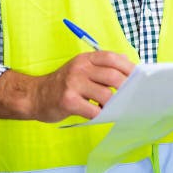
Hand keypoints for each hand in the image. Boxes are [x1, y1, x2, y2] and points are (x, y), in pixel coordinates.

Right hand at [0, 51, 133, 122]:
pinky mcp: (68, 101)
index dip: (128, 67)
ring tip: (112, 107)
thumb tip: (127, 70)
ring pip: (105, 95)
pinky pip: (93, 110)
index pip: (112, 58)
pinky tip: (98, 114)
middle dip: (126, 88)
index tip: (137, 77)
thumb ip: (100, 68)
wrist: (35, 96)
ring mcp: (73, 84)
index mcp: (85, 59)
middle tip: (130, 96)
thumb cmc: (63, 84)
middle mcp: (79, 68)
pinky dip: (100, 115)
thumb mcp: (80, 68)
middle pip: (113, 76)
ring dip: (113, 104)